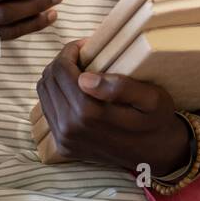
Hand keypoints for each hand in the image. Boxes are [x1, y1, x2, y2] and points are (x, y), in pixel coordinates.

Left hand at [34, 39, 190, 175]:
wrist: (155, 155)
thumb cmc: (156, 120)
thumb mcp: (151, 98)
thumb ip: (120, 87)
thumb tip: (83, 79)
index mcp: (88, 112)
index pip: (61, 70)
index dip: (70, 51)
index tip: (86, 45)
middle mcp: (70, 127)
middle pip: (48, 80)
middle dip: (61, 61)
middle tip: (81, 55)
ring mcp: (64, 139)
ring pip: (44, 94)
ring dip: (57, 77)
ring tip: (77, 69)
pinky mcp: (63, 146)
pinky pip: (48, 111)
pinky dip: (57, 94)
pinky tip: (75, 90)